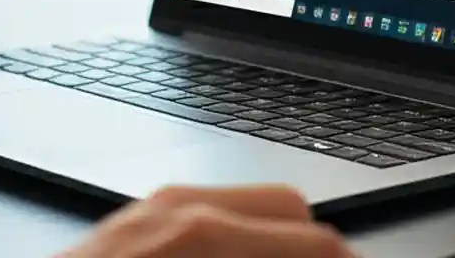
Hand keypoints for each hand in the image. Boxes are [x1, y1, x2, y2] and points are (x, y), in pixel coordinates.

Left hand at [60, 184, 355, 257]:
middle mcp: (181, 208)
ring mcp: (153, 207)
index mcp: (207, 238)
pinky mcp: (134, 216)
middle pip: (293, 206)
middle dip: (310, 248)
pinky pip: (208, 212)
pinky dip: (233, 239)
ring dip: (271, 241)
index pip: (319, 240)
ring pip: (250, 206)